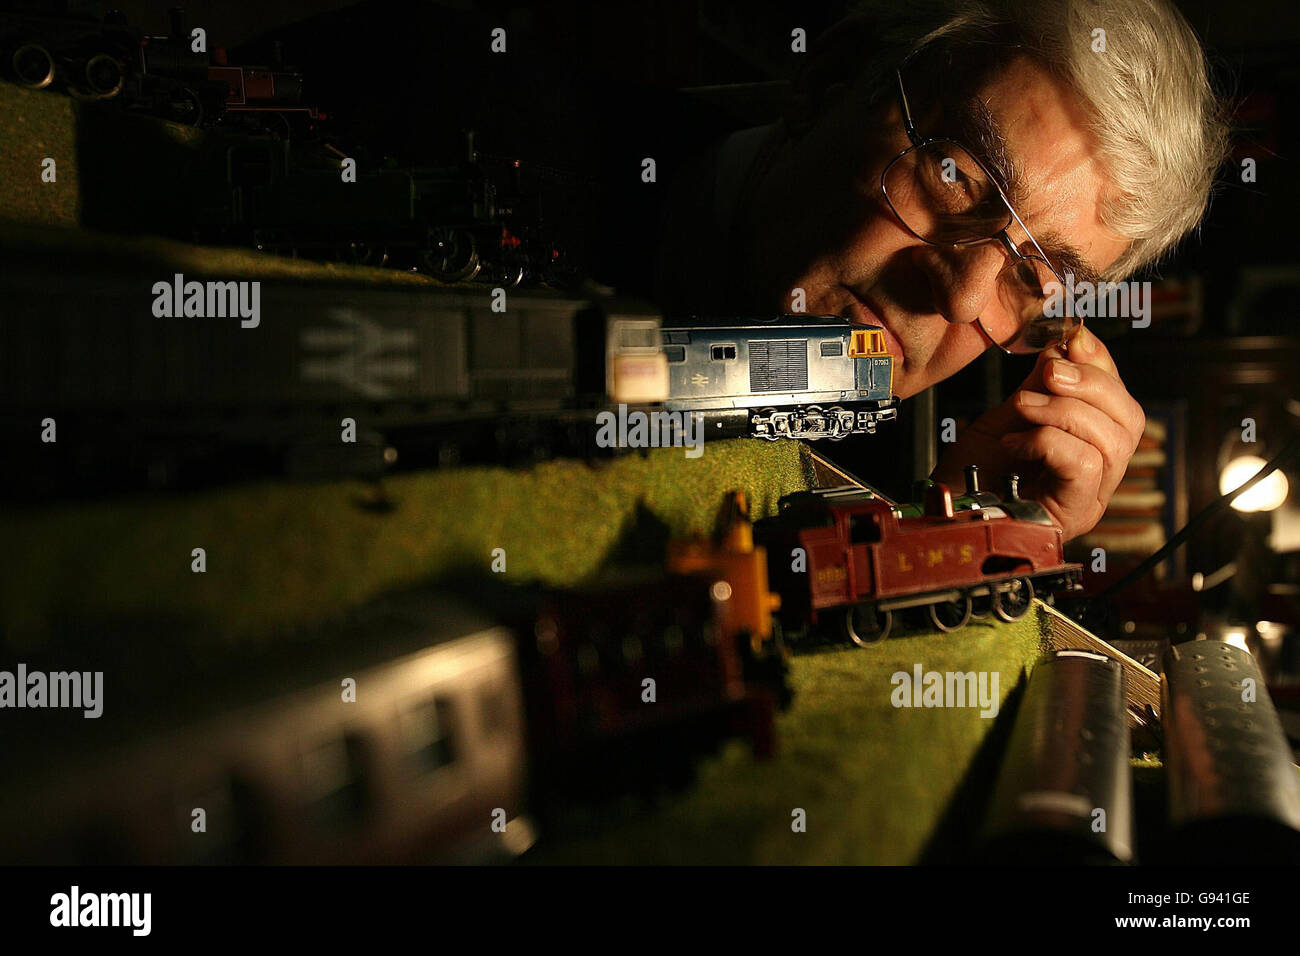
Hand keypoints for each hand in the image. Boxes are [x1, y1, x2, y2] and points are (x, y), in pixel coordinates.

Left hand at [931, 326, 1144, 541]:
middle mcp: (1097, 477)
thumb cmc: (965, 478)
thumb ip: (1037, 389)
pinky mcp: (1072, 515)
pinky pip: (1085, 465)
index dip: (1103, 366)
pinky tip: (1015, 442)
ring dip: (1065, 410)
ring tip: (1024, 407)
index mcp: (1087, 450)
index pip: (1119, 402)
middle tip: (1050, 372)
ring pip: (1112, 441)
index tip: (1074, 339)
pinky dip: (1048, 441)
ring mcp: (1088, 499)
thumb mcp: (1004, 419)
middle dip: (1092, 384)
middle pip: (1130, 420)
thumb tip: (1063, 348)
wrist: (936, 513)